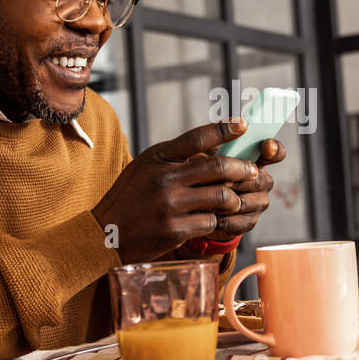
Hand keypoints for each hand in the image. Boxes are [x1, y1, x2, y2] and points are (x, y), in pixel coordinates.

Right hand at [92, 119, 259, 262]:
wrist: (105, 234)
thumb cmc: (130, 198)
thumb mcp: (145, 168)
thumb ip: (175, 158)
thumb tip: (215, 148)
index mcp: (157, 158)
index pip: (196, 137)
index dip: (223, 129)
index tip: (243, 125)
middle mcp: (164, 179)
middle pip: (217, 167)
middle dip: (242, 169)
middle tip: (253, 171)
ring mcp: (170, 205)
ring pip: (221, 196)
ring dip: (234, 198)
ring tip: (235, 200)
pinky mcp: (175, 230)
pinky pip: (211, 222)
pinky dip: (216, 220)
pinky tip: (214, 220)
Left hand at [180, 138, 286, 240]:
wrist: (196, 206)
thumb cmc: (201, 173)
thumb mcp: (204, 155)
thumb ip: (215, 144)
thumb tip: (221, 138)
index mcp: (256, 160)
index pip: (275, 152)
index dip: (274, 149)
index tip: (267, 146)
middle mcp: (263, 180)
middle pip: (256, 180)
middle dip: (235, 180)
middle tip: (215, 180)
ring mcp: (258, 202)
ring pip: (245, 201)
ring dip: (224, 200)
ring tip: (204, 198)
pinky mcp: (249, 221)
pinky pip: (238, 221)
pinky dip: (220, 217)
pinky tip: (206, 213)